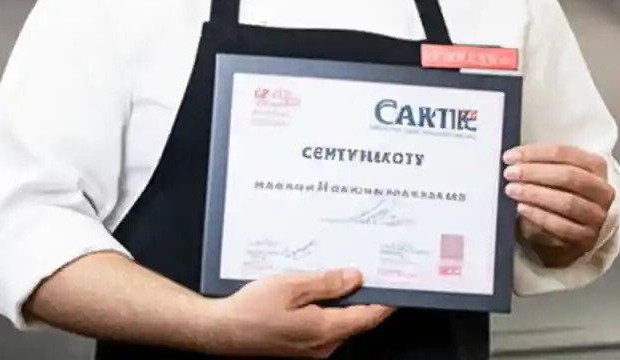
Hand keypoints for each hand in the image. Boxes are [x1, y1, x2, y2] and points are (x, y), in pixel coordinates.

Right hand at [199, 268, 393, 357]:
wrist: (220, 332)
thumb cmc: (249, 310)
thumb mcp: (290, 286)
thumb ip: (326, 283)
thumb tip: (355, 278)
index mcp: (324, 331)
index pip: (369, 316)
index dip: (387, 300)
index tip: (399, 283)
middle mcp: (323, 346)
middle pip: (356, 319)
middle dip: (364, 295)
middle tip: (370, 269)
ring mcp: (312, 350)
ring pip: (339, 322)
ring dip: (343, 301)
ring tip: (340, 274)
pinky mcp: (300, 348)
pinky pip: (323, 326)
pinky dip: (327, 309)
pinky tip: (315, 291)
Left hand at [502, 144, 615, 266]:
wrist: (567, 236)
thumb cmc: (559, 197)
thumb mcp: (556, 176)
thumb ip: (543, 165)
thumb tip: (514, 159)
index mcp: (596, 166)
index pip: (566, 154)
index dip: (536, 153)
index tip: (512, 156)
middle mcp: (602, 191)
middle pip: (568, 176)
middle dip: (535, 173)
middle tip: (511, 173)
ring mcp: (597, 216)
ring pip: (567, 202)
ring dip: (535, 194)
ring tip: (512, 190)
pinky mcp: (586, 238)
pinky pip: (561, 226)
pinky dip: (539, 215)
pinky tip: (522, 208)